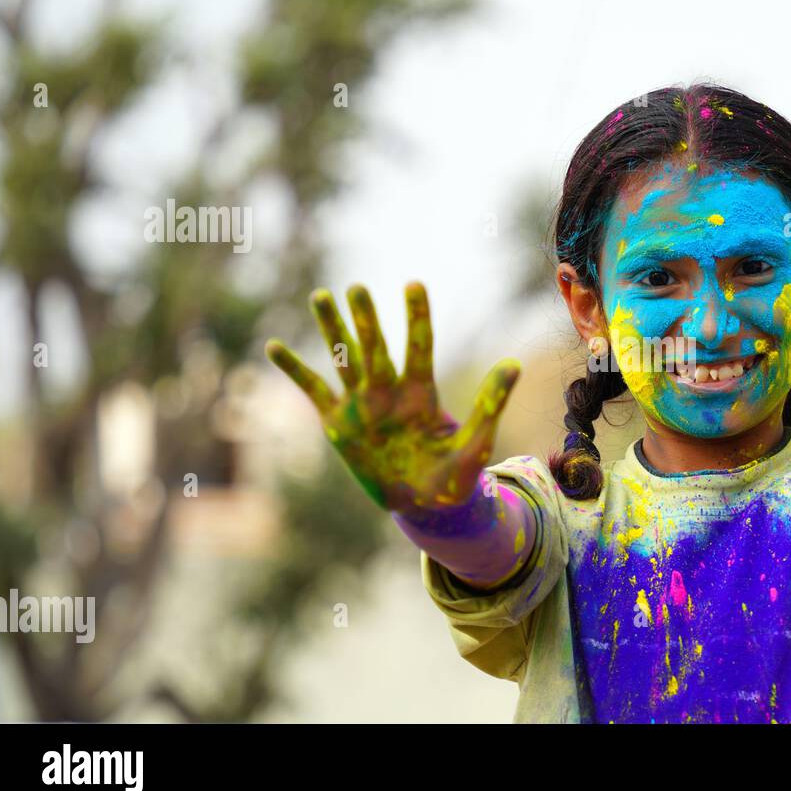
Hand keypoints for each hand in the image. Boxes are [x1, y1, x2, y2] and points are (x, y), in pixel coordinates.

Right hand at [265, 282, 520, 512]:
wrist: (426, 507)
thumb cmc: (456, 476)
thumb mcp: (476, 442)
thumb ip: (489, 403)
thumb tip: (515, 363)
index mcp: (421, 394)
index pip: (419, 347)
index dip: (416, 318)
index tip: (413, 284)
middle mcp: (389, 392)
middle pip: (375, 348)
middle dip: (366, 319)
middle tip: (357, 287)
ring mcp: (362, 406)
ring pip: (343, 360)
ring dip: (332, 330)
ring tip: (321, 296)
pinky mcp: (338, 424)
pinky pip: (313, 391)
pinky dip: (294, 370)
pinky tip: (274, 347)